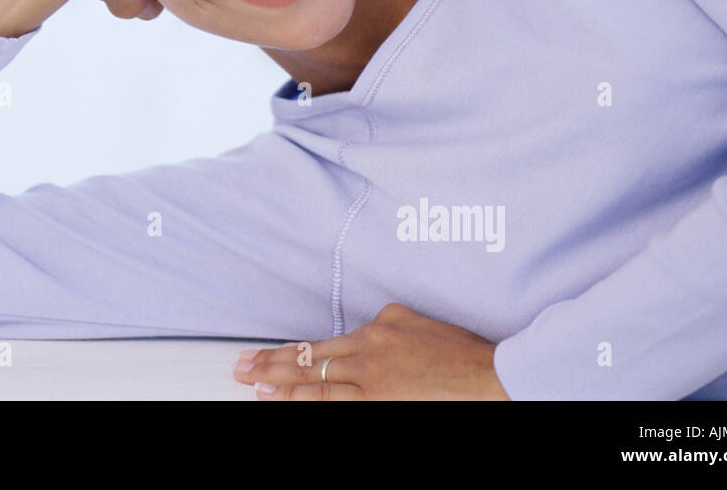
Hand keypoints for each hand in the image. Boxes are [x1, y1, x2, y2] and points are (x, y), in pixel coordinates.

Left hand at [231, 302, 510, 399]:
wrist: (486, 374)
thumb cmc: (456, 349)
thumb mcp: (412, 320)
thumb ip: (382, 324)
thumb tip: (364, 329)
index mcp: (373, 330)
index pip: (318, 345)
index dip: (286, 353)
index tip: (260, 358)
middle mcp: (367, 354)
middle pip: (308, 363)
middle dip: (270, 368)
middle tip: (241, 370)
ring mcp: (373, 382)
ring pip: (318, 387)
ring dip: (282, 390)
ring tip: (255, 389)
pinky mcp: (383, 402)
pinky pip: (340, 406)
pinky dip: (314, 406)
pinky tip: (293, 406)